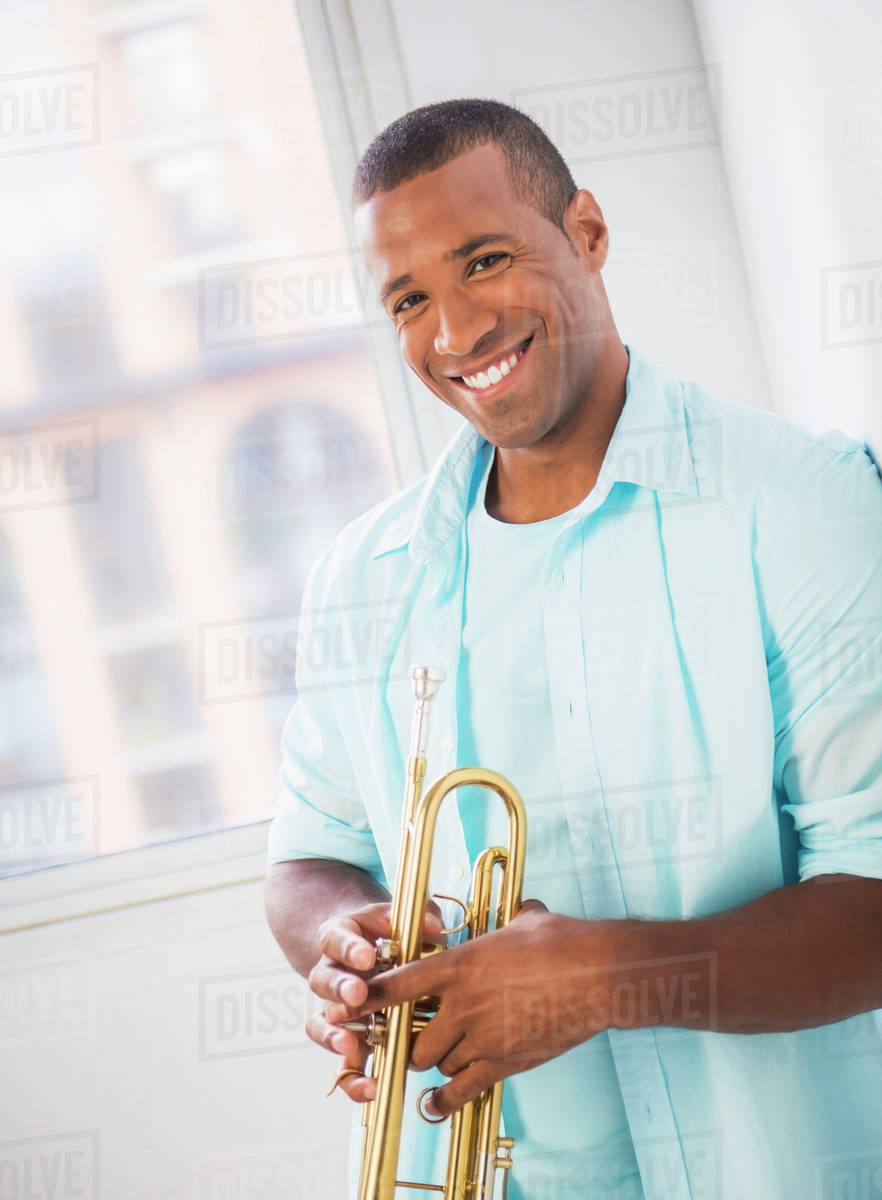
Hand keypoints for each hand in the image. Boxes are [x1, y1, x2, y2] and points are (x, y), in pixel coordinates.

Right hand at [305, 901, 442, 1101]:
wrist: (367, 951)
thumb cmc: (388, 933)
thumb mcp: (401, 918)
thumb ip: (418, 918)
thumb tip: (433, 928)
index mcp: (340, 938)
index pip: (335, 938)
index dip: (347, 948)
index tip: (365, 955)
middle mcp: (331, 973)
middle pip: (324, 981)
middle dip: (340, 989)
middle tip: (358, 995)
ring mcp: (335, 1009)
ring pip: (321, 1023)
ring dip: (334, 1034)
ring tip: (349, 1044)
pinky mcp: (346, 1039)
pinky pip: (341, 1061)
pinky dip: (352, 1076)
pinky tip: (370, 1088)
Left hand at [352, 900, 619, 1116]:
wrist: (599, 975)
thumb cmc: (563, 942)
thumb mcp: (524, 921)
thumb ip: (506, 920)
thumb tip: (517, 909)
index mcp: (460, 964)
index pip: (398, 984)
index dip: (368, 997)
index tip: (348, 1003)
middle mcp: (463, 1004)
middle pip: (412, 1038)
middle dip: (411, 1041)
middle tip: (417, 1035)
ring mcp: (483, 1037)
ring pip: (436, 1064)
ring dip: (436, 1063)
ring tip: (446, 1054)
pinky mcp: (505, 1063)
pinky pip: (462, 1090)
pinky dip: (447, 1098)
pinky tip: (438, 1103)